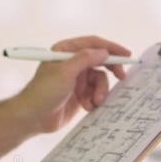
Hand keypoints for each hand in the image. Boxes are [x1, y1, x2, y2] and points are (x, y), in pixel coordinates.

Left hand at [16, 36, 131, 132]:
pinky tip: (87, 106)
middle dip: (110, 70)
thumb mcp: (65, 72)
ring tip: (94, 101)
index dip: (111, 48)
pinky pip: (95, 93)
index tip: (126, 54)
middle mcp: (72, 63)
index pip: (93, 44)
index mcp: (66, 51)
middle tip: (121, 77)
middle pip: (100, 62)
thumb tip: (104, 52)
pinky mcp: (79, 95)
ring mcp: (76, 79)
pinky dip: (94, 100)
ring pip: (99, 80)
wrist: (34, 117)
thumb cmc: (44, 92)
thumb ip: (85, 59)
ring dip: (100, 91)